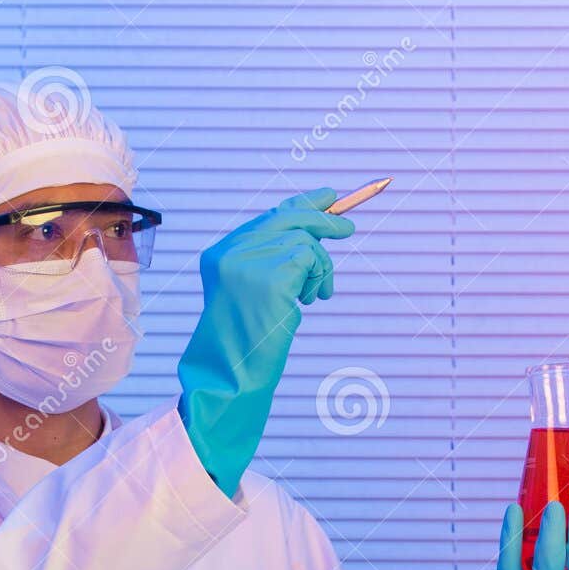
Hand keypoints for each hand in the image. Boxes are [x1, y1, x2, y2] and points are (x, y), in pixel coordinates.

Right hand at [178, 189, 353, 495]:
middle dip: (323, 220)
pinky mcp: (270, 276)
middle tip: (349, 230)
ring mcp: (247, 262)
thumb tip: (316, 228)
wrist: (231, 373)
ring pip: (305, 240)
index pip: (268, 217)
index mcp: (220, 254)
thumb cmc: (247, 342)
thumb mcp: (256, 293)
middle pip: (288, 218)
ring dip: (322, 267)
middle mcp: (230, 252)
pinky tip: (310, 299)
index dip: (303, 203)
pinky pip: (310, 257)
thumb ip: (275, 261)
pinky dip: (320, 276)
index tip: (330, 196)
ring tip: (316, 295)